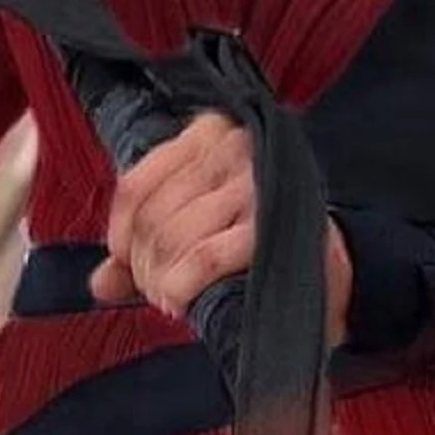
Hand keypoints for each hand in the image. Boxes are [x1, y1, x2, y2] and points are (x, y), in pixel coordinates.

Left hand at [87, 110, 353, 347]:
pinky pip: (204, 257)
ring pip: (171, 237)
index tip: (123, 261)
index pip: (136, 184)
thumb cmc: (256, 239)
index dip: (118, 233)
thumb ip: (146, 247)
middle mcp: (234, 146)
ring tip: (172, 298)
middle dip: (142, 267)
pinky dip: (182, 286)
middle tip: (157, 292)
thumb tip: (99, 281)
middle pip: (151, 216)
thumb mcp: (199, 224)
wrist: (334, 263)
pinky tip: (184, 302)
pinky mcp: (272, 224)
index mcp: (210, 132)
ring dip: (160, 282)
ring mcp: (255, 183)